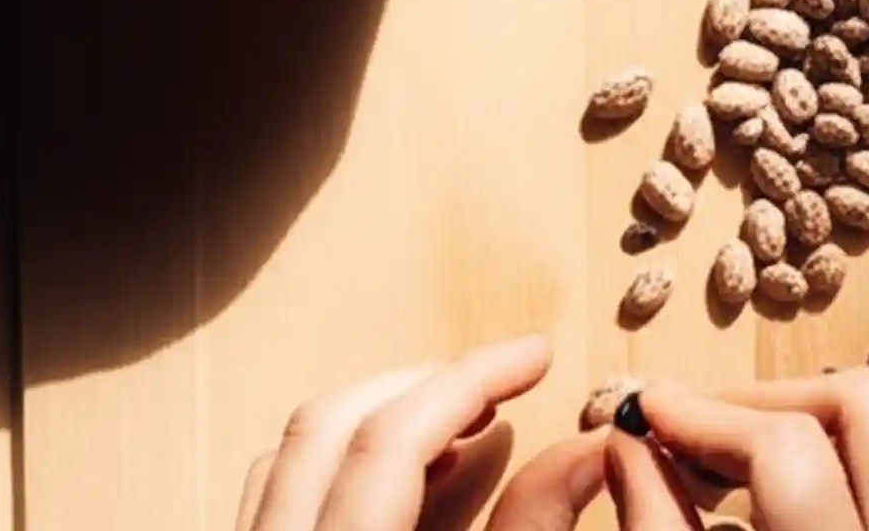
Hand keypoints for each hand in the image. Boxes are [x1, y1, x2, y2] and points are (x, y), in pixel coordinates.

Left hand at [236, 335, 605, 530]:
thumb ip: (533, 529)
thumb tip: (592, 447)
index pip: (393, 440)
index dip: (472, 381)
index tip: (536, 355)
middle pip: (327, 425)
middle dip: (421, 387)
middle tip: (499, 384)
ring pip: (290, 452)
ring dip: (377, 418)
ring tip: (460, 428)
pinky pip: (276, 491)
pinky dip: (340, 460)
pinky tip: (402, 479)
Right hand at [605, 368, 868, 530]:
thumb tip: (628, 442)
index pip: (789, 452)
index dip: (706, 417)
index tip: (652, 408)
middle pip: (868, 406)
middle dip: (768, 399)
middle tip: (700, 424)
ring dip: (802, 421)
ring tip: (727, 458)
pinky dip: (833, 462)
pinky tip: (772, 500)